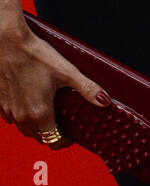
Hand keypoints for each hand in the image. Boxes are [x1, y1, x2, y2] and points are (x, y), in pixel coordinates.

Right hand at [0, 16, 109, 148]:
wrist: (6, 43)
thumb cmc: (35, 55)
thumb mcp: (67, 71)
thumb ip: (87, 88)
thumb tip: (104, 101)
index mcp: (39, 113)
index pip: (53, 140)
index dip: (64, 141)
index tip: (70, 138)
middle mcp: (22, 116)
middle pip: (39, 137)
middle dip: (52, 135)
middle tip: (62, 126)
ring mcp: (8, 111)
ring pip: (24, 129)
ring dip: (36, 128)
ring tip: (48, 116)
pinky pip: (11, 119)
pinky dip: (21, 117)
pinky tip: (29, 105)